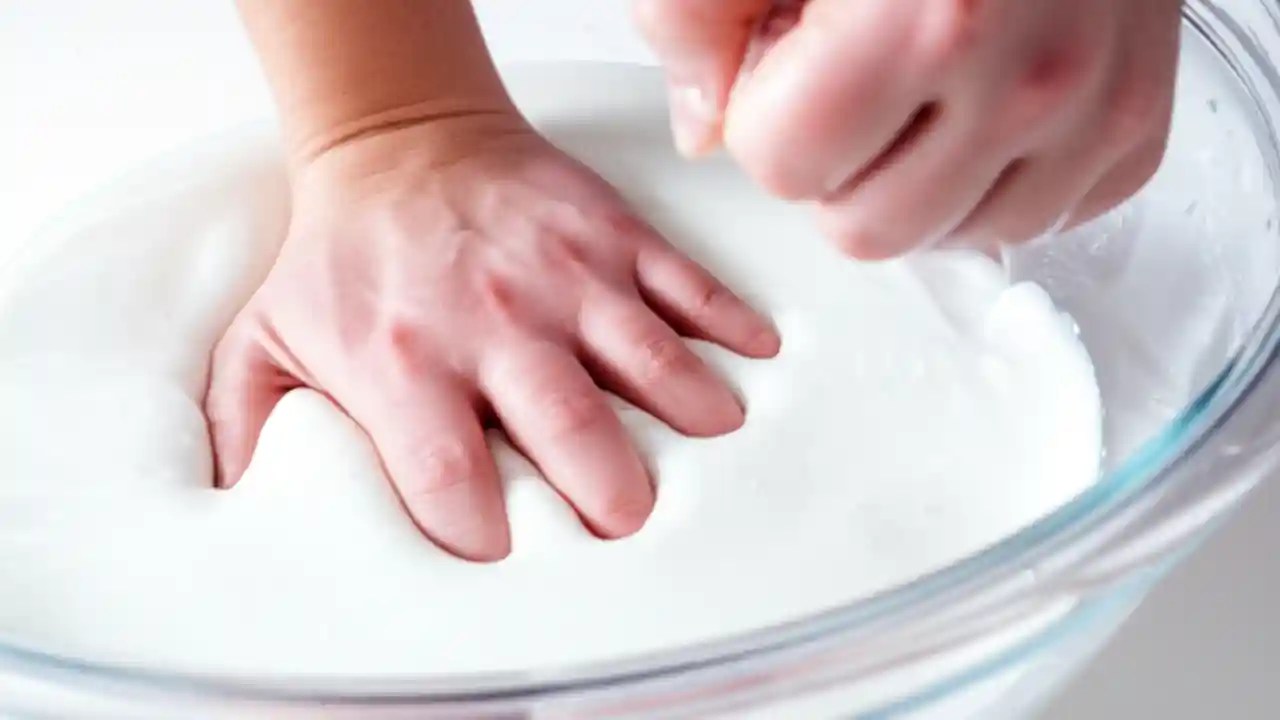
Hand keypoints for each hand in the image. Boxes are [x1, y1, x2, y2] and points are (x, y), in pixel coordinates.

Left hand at [204, 115, 779, 560]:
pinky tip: (752, 362)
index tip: (507, 560)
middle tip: (623, 522)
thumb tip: (253, 516)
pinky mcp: (615, 237)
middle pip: (577, 439)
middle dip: (614, 504)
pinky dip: (733, 329)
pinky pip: (691, 288)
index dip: (485, 540)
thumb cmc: (344, 257)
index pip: (452, 484)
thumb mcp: (266, 343)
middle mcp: (494, 323)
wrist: (404, 142)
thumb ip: (251, 435)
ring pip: (656, 366)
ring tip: (705, 453)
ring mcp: (567, 277)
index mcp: (405, 362)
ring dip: (694, 422)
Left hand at [635, 0, 1180, 256]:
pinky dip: (991, 179)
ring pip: (950, 239)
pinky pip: (1035, 218)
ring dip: (913, 179)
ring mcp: (1096, 106)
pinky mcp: (1136, 125)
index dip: (767, 113)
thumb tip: (703, 125)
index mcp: (926, 20)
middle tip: (851, 73)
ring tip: (918, 77)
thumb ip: (693, 18)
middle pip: (864, 229)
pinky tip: (977, 102)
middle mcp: (1030, 74)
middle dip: (834, 161)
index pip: (784, 169)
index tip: (791, 54)